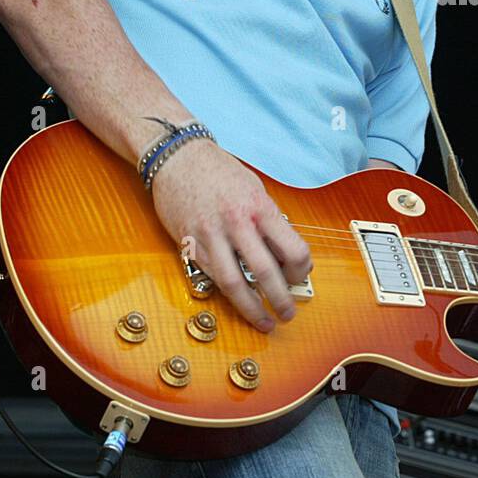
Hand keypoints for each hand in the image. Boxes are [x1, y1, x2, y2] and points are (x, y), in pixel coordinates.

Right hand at [148, 139, 311, 331]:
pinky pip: (212, 276)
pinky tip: (236, 301)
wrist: (178, 157)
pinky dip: (226, 292)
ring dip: (251, 308)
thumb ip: (270, 220)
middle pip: (265, 272)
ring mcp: (211, 236)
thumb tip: (286, 251)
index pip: (292, 249)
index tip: (299, 277)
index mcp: (259, 208)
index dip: (300, 270)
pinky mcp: (190, 244)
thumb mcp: (255, 189)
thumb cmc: (219, 171)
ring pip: (234, 283)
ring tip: (263, 321)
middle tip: (287, 315)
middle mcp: (237, 223)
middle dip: (281, 299)